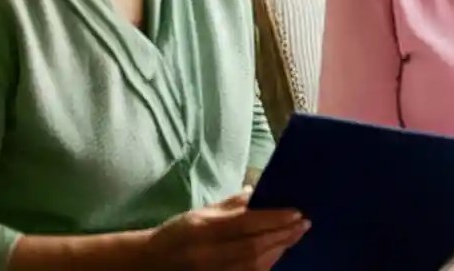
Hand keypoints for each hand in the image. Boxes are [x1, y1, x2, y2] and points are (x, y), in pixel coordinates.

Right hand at [139, 188, 308, 270]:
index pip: (245, 224)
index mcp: (203, 230)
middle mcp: (208, 253)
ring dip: (278, 251)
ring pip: (253, 265)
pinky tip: (277, 254)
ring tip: (294, 237)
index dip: (273, 219)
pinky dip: (265, 265)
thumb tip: (257, 190)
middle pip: (253, 247)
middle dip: (282, 236)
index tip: (296, 213)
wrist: (149, 264)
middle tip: (304, 225)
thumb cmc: (177, 234)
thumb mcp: (199, 213)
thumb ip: (230, 205)